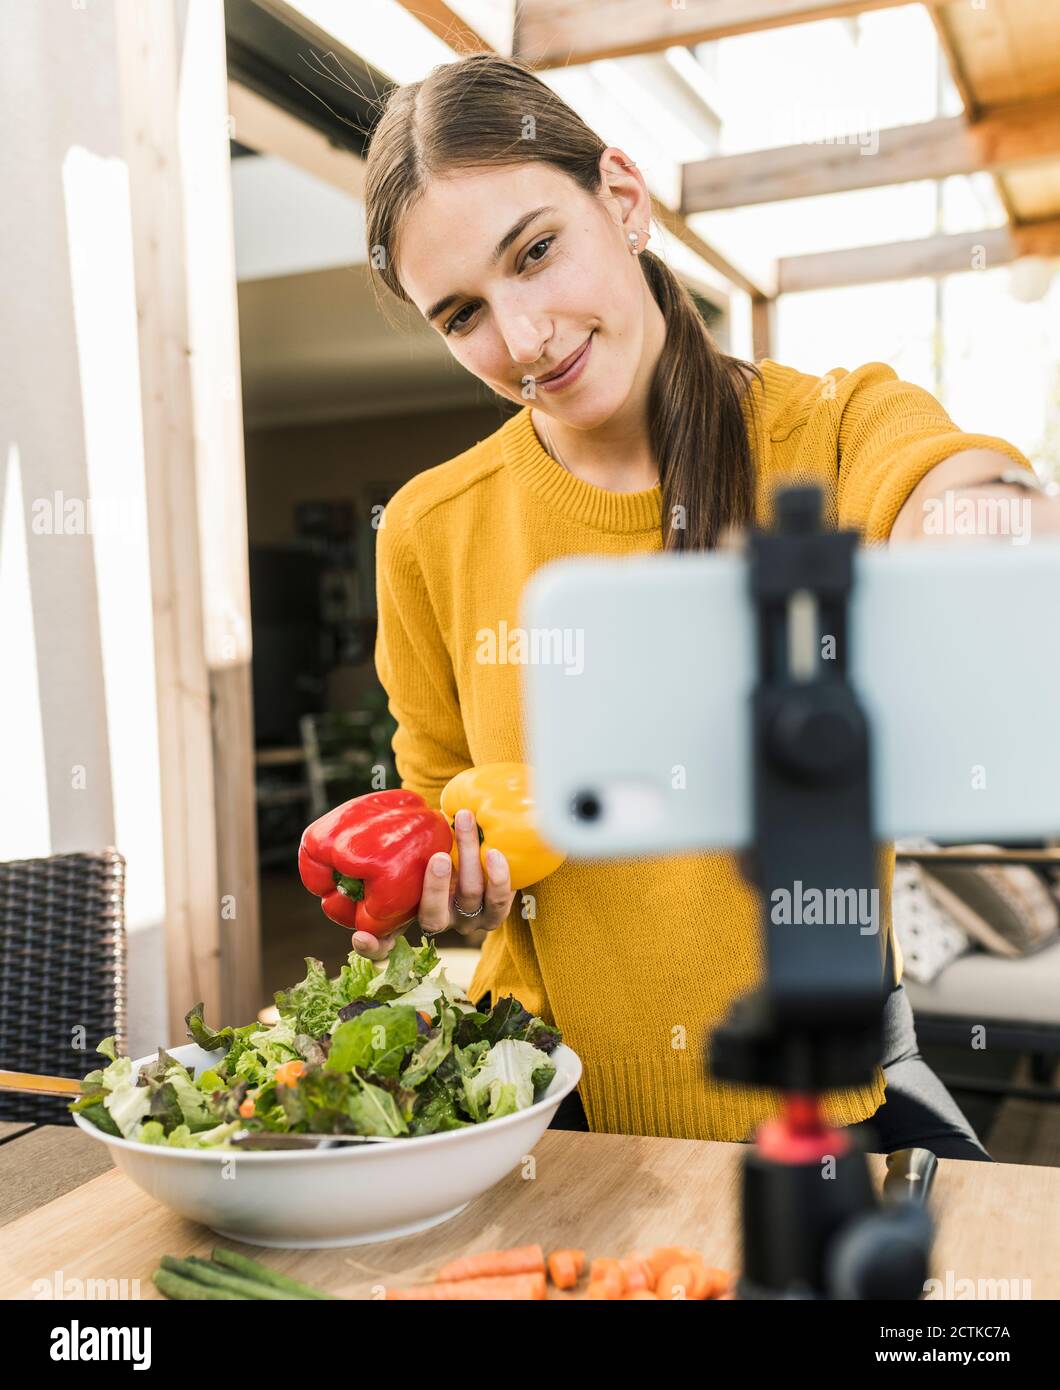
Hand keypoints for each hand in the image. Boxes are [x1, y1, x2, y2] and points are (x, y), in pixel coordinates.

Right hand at [349, 806, 515, 960]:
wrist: (481, 859)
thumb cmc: (436, 853)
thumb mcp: (417, 857)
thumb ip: (401, 852)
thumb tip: (378, 828)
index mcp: (411, 915)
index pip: (383, 945)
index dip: (371, 947)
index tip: (360, 937)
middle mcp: (440, 922)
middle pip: (434, 915)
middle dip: (435, 887)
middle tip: (437, 857)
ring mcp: (469, 920)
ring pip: (470, 896)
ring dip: (469, 858)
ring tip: (465, 822)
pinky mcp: (497, 911)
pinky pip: (501, 900)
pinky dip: (499, 876)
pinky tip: (495, 851)